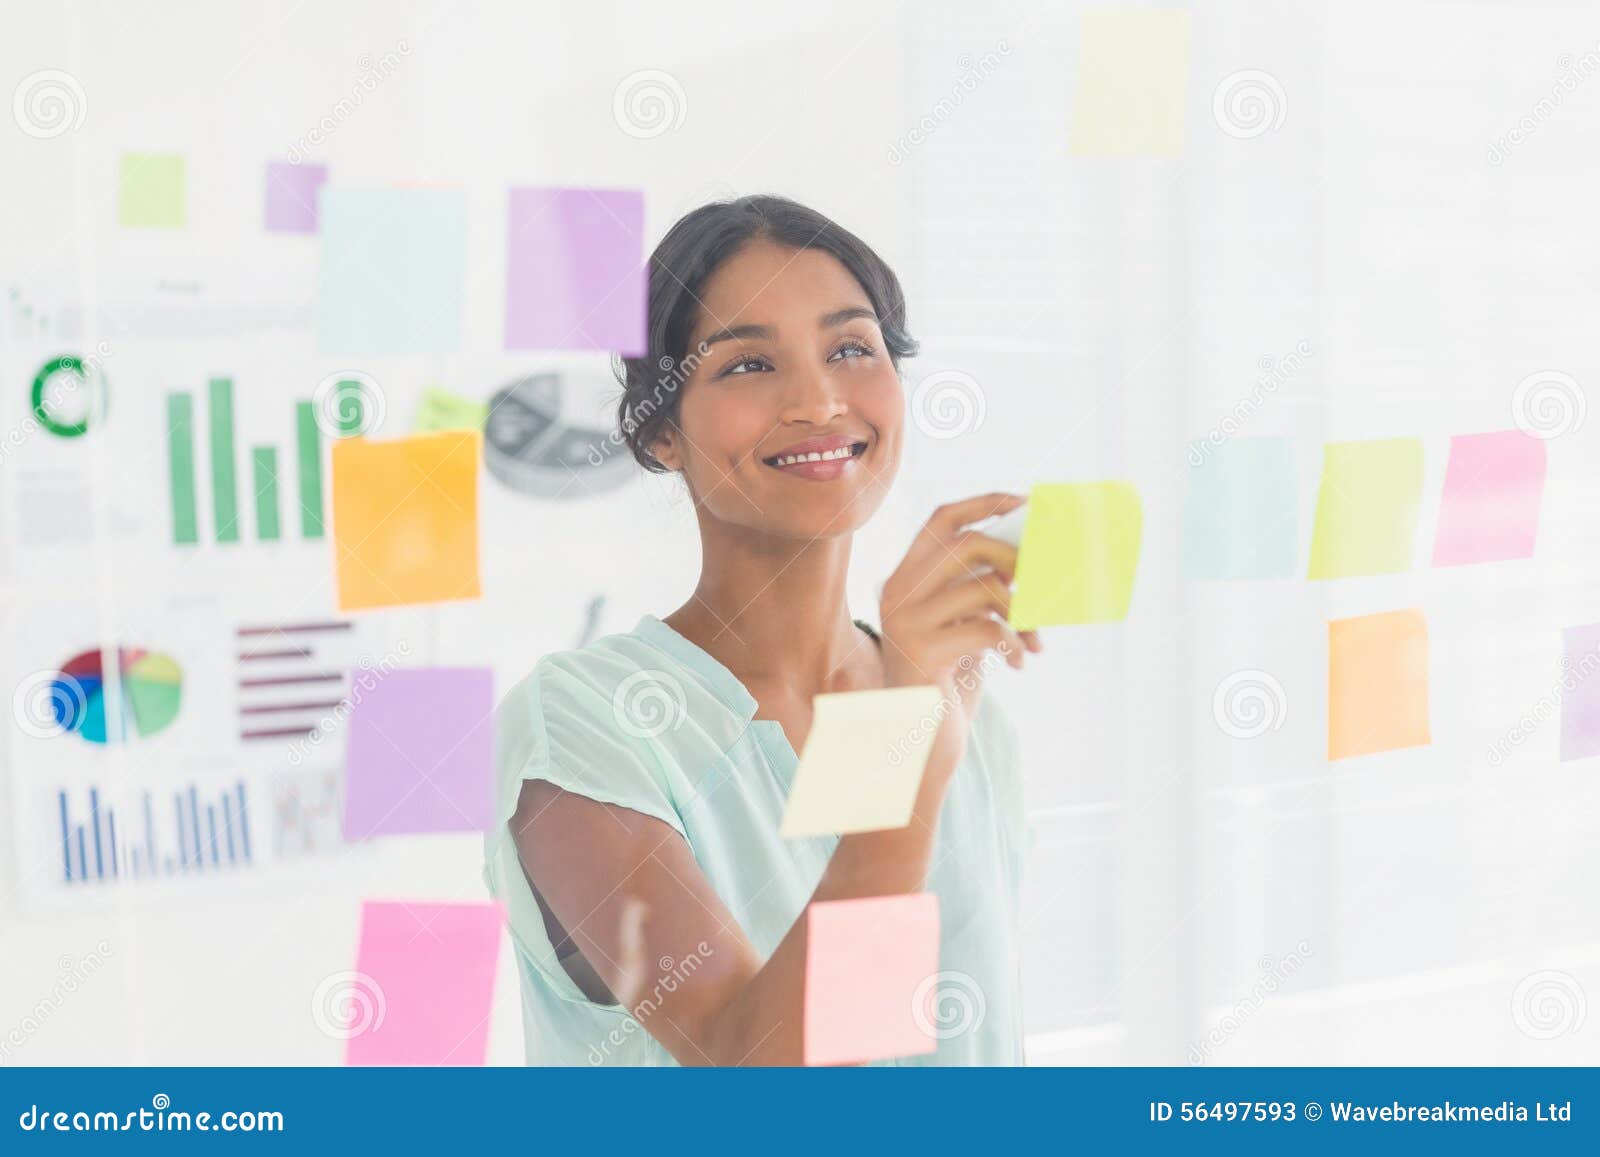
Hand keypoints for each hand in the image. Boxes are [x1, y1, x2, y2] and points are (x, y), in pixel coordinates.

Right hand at [877, 492, 1040, 780]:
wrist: (920, 740)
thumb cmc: (948, 680)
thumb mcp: (963, 625)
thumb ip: (981, 590)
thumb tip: (1031, 558)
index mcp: (905, 578)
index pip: (941, 520)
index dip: (985, 504)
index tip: (1025, 504)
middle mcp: (898, 593)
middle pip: (966, 544)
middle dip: (1014, 560)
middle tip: (1041, 586)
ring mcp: (906, 621)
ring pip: (984, 587)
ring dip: (1024, 613)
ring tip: (1036, 640)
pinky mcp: (921, 652)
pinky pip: (986, 628)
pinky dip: (1015, 643)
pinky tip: (1021, 663)